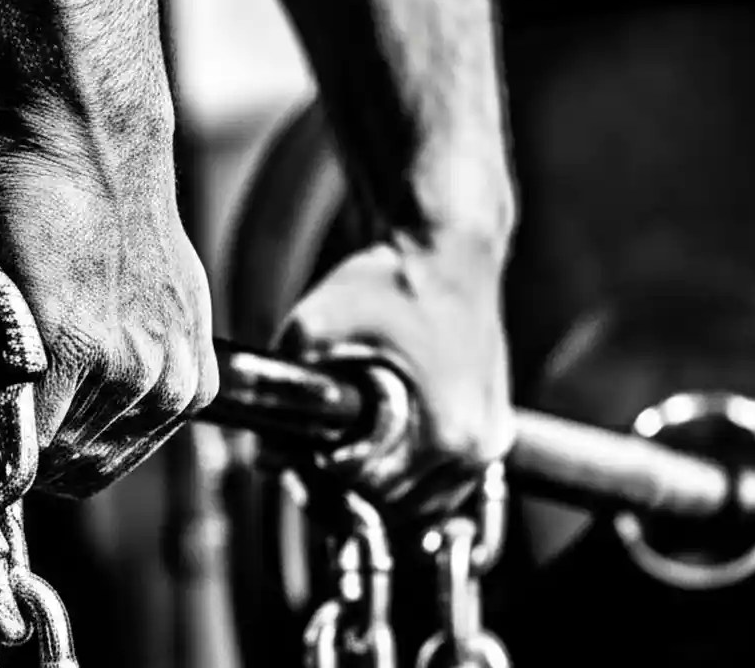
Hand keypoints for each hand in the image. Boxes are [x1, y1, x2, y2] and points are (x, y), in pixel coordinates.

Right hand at [0, 136, 218, 498]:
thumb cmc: (113, 216)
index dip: (51, 458)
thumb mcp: (158, 305)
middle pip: (69, 462)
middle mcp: (163, 386)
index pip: (103, 467)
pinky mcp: (69, 343)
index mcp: (188, 386)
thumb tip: (90, 402)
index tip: (17, 435)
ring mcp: (121, 369)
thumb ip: (135, 361)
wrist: (97, 148)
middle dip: (22, 439)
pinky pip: (18, 416)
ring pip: (39, 443)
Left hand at [280, 228, 513, 514]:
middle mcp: (477, 447)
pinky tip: (377, 455)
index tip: (300, 453)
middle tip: (311, 458)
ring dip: (382, 494)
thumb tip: (261, 448)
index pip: (372, 493)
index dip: (324, 479)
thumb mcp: (318, 321)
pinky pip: (450, 484)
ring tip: (341, 458)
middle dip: (349, 491)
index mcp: (445, 434)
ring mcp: (491, 440)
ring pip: (427, 505)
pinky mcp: (493, 427)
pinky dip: (413, 481)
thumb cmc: (393, 278)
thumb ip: (282, 381)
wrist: (451, 247)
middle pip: (399, 508)